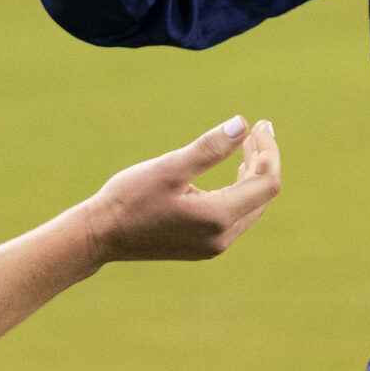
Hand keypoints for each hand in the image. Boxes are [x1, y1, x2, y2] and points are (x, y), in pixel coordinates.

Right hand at [84, 116, 281, 263]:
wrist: (100, 235)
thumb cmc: (129, 198)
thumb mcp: (170, 167)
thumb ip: (210, 148)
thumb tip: (243, 124)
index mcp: (218, 217)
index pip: (266, 182)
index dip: (270, 151)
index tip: (262, 124)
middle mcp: (222, 237)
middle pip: (263, 196)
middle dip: (264, 161)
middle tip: (257, 129)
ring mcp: (213, 246)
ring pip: (251, 207)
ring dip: (253, 176)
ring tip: (247, 146)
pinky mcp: (203, 246)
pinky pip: (236, 217)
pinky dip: (240, 192)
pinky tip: (234, 174)